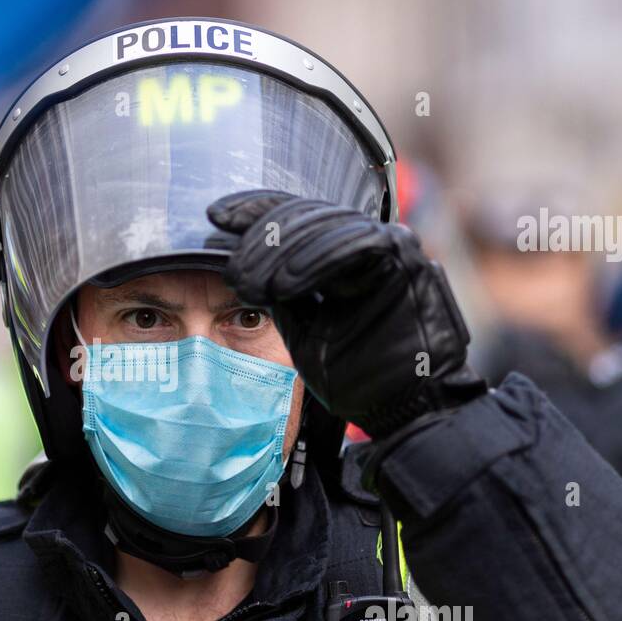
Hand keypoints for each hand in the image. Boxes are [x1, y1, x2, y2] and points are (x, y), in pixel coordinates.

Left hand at [208, 190, 485, 438]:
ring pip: (329, 224)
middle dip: (262, 238)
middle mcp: (369, 242)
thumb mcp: (303, 328)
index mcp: (342, 253)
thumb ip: (281, 293)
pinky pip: (360, 244)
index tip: (214, 216)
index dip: (254, 210)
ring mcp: (392, 247)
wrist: (402, 411)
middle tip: (233, 272)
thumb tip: (242, 264)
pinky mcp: (407, 262)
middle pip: (308, 216)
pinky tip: (285, 284)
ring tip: (251, 283)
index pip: (297, 215)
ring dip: (284, 251)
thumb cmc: (356, 376)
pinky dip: (319, 258)